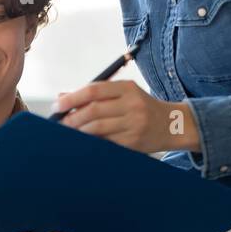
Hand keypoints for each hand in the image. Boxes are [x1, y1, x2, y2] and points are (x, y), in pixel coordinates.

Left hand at [54, 80, 199, 153]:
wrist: (173, 125)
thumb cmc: (140, 107)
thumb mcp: (122, 94)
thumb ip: (94, 94)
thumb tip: (61, 97)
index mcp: (127, 88)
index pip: (94, 90)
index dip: (72, 98)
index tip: (57, 105)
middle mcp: (132, 105)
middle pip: (94, 110)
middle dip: (72, 118)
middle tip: (60, 123)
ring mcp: (134, 125)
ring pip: (97, 129)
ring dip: (78, 131)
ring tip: (68, 132)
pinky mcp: (133, 142)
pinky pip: (105, 142)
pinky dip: (91, 142)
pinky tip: (83, 141)